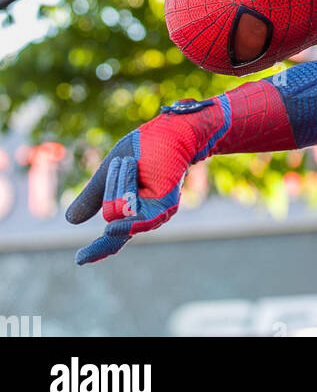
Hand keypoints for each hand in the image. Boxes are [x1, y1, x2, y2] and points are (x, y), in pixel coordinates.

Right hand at [66, 98, 223, 263]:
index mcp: (130, 211)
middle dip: (111, 184)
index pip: (113, 238)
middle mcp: (144, 217)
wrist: (171, 131)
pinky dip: (127, 225)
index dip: (97, 250)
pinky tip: (111, 230)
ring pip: (120, 210)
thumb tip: (71, 221)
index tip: (80, 261)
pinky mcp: (166, 206)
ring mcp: (156, 213)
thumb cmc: (145, 147)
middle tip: (126, 160)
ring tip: (133, 161)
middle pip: (110, 214)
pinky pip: (142, 220)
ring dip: (121, 181)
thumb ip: (93, 195)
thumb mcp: (110, 170)